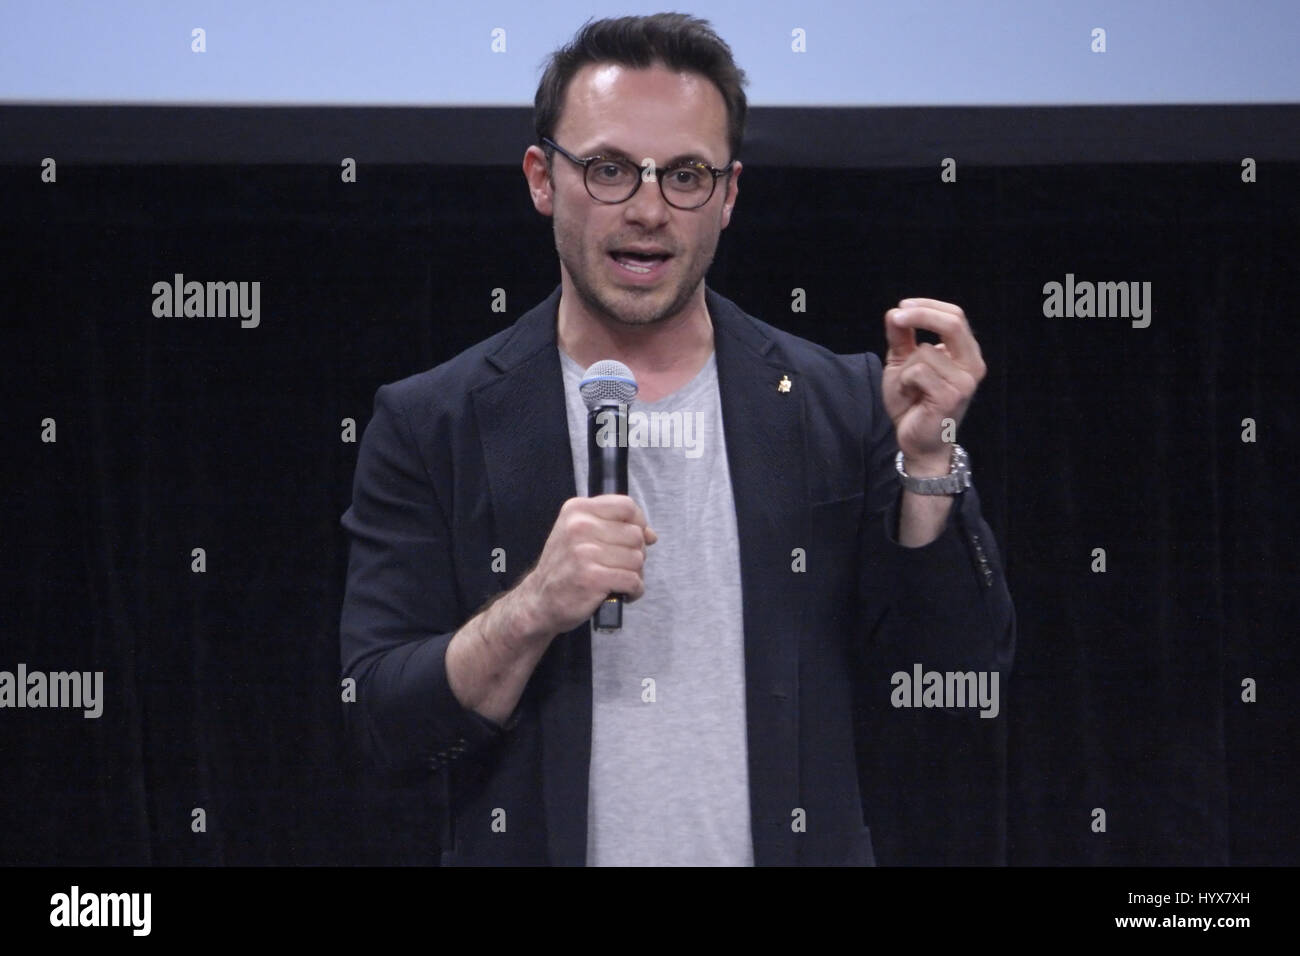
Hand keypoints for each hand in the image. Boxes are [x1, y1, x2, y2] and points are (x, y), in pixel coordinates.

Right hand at [517, 495, 657, 635]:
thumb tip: (651, 534)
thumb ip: (615, 527)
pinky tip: (621, 593)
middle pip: (636, 534)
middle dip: (636, 553)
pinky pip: (633, 580)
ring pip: (637, 559)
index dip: (639, 523)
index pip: (626, 506)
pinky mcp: (592, 578)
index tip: (633, 539)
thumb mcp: (580, 536)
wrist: (539, 601)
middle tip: (620, 566)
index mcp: (577, 510)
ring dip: (635, 574)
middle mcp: (579, 527)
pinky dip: (634, 590)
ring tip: (618, 580)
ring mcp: (584, 553)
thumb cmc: (565, 567)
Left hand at [882, 298, 986, 471]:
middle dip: (921, 314)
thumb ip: (901, 339)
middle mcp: (972, 365)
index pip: (955, 316)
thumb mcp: (902, 364)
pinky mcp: (951, 396)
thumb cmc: (912, 404)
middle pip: (953, 323)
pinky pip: (919, 371)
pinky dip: (905, 380)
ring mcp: (965, 381)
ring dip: (905, 366)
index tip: (901, 306)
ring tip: (909, 387)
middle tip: (896, 317)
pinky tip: (911, 396)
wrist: (916, 442)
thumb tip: (894, 312)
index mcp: (965, 353)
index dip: (927, 306)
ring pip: (926, 351)